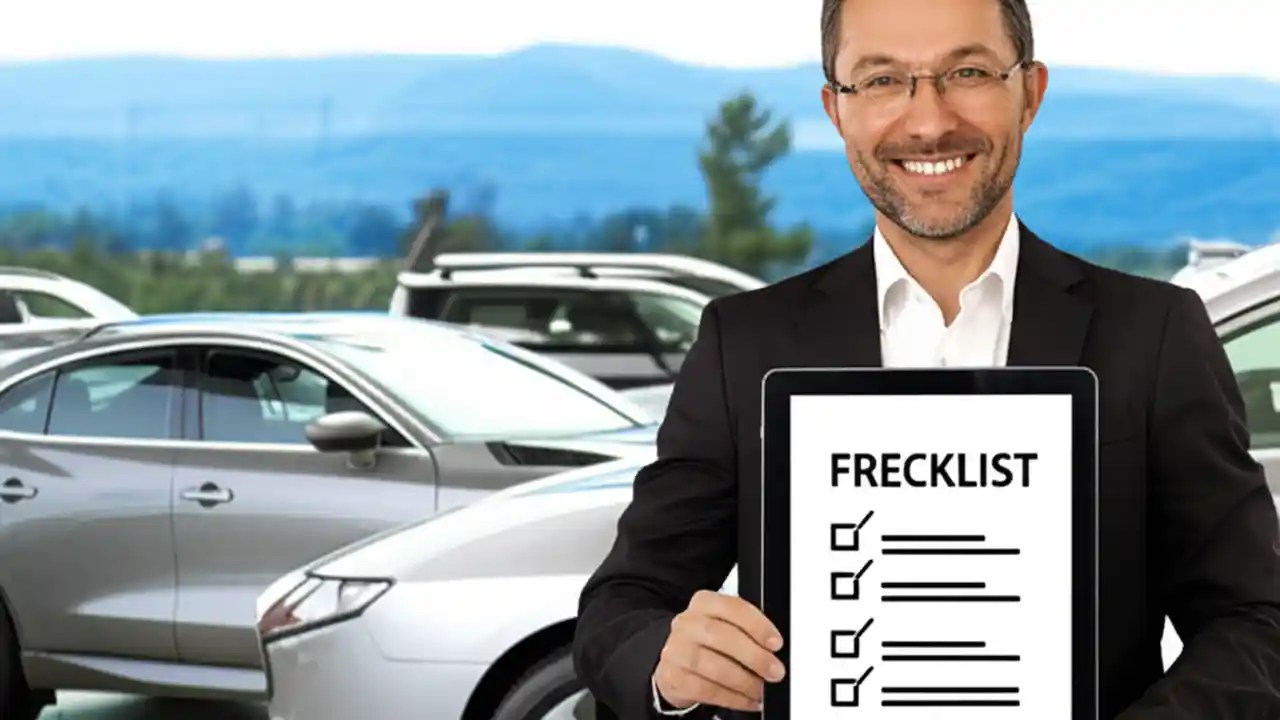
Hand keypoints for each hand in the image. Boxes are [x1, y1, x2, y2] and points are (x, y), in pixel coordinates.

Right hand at [653, 590, 785, 711]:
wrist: (678, 664)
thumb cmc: (710, 644)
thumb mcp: (727, 626)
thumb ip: (748, 631)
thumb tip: (774, 650)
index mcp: (704, 603)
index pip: (732, 607)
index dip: (757, 625)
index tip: (776, 643)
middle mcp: (687, 623)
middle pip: (720, 635)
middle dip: (753, 655)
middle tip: (774, 670)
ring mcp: (677, 650)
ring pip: (712, 665)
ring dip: (743, 680)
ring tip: (761, 689)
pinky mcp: (674, 677)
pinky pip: (707, 690)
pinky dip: (732, 698)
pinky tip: (748, 700)